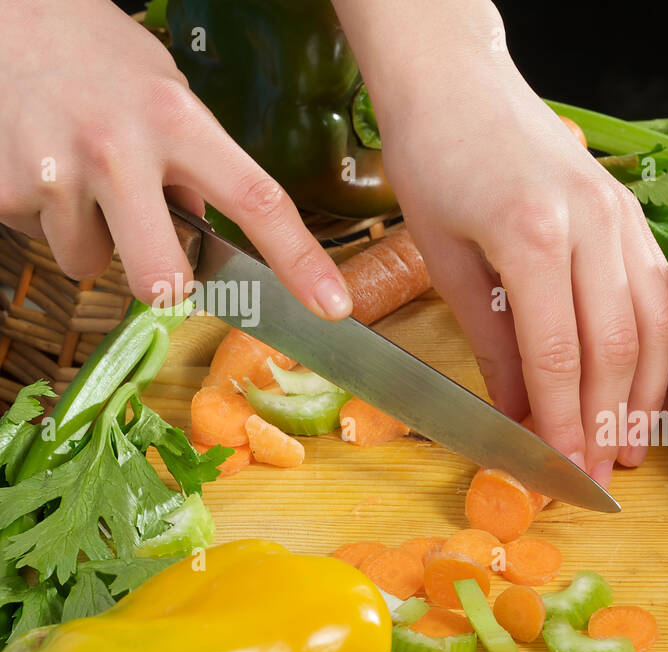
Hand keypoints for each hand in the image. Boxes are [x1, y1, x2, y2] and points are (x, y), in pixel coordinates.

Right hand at [0, 0, 351, 316]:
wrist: (2, 17)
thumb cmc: (95, 58)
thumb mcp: (166, 94)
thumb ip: (198, 164)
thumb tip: (216, 234)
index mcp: (176, 120)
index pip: (257, 201)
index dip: (300, 261)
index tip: (332, 305)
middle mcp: (118, 148)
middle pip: (162, 279)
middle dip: (164, 283)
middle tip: (154, 251)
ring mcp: (55, 171)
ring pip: (90, 264)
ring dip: (91, 236)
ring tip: (77, 173)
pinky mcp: (3, 190)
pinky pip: (40, 241)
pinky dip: (44, 218)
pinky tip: (41, 167)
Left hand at [334, 0, 667, 485]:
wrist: (459, 81)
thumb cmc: (434, 160)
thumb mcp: (445, 258)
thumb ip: (489, 345)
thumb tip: (516, 420)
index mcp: (532, 235)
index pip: (560, 355)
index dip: (565, 423)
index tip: (561, 473)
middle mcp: (591, 226)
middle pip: (615, 348)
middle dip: (606, 424)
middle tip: (596, 480)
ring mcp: (622, 217)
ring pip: (651, 327)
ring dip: (644, 397)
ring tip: (632, 449)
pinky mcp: (633, 216)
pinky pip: (659, 295)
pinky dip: (659, 351)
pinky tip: (648, 391)